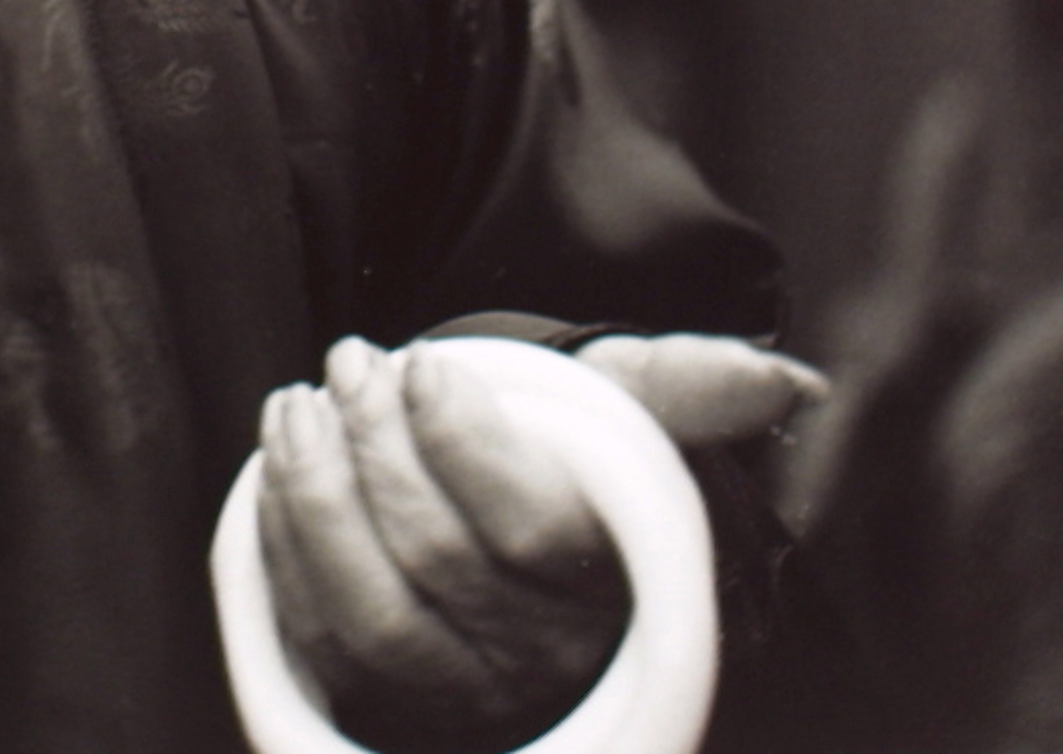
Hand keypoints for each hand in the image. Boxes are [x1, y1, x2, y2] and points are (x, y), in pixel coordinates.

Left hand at [256, 332, 825, 751]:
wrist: (516, 531)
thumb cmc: (581, 468)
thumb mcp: (632, 418)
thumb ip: (687, 389)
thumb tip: (789, 382)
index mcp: (609, 585)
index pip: (530, 528)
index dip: (462, 444)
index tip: (422, 368)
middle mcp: (540, 658)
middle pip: (439, 562)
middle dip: (377, 448)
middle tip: (350, 361)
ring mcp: (459, 691)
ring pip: (372, 617)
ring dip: (315, 500)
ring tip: (295, 408)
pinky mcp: (383, 701)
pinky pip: (318, 642)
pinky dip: (283, 554)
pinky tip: (273, 474)